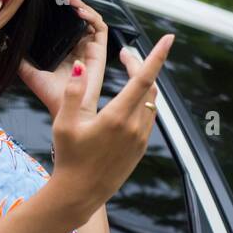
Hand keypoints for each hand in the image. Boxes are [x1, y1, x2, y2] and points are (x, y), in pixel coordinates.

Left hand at [17, 0, 107, 118]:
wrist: (65, 110)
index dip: (58, 7)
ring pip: (88, 18)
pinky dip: (92, 16)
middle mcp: (78, 45)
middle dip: (69, 0)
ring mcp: (89, 47)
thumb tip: (4, 38)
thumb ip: (19, 55)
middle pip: (76, 16)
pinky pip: (100, 28)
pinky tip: (79, 11)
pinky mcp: (99, 51)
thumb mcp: (28, 70)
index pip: (63, 21)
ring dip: (80, 4)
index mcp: (63, 47)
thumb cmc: (50, 94)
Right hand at [47, 32, 175, 226]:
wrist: (80, 193)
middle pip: (148, 87)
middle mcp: (134, 127)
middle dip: (140, 65)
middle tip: (125, 55)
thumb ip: (73, 93)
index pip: (143, 79)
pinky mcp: (140, 148)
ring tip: (127, 73)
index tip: (169, 39)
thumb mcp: (64, 124)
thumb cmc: (69, 159)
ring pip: (151, 102)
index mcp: (117, 118)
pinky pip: (148, 118)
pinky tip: (128, 100)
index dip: (156, 56)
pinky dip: (142, 102)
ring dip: (142, 84)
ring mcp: (140, 139)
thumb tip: (82, 67)